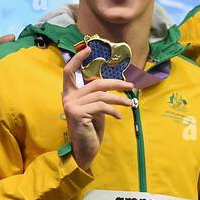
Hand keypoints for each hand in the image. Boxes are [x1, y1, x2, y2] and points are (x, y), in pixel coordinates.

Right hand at [61, 46, 135, 172]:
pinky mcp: (77, 114)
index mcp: (70, 94)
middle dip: (116, 83)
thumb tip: (112, 83)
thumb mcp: (94, 109)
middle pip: (95, 82)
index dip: (77, 59)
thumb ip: (97, 95)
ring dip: (119, 99)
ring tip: (130, 103)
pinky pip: (101, 106)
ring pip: (101, 95)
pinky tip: (119, 116)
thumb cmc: (90, 129)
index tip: (89, 49)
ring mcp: (71, 105)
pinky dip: (113, 110)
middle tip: (131, 86)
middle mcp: (68, 97)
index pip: (69, 72)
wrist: (84, 150)